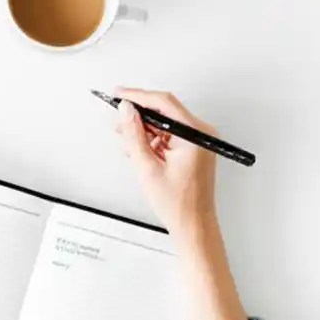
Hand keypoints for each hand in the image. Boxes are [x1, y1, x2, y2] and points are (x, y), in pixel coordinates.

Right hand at [114, 87, 218, 237]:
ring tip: (125, 140)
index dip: (138, 96)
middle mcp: (200, 134)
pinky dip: (152, 140)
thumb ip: (134, 134)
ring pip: (165, 124)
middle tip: (118, 119)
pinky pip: (169, 135)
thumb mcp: (147, 166)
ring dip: (144, 129)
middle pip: (165, 111)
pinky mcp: (193, 149)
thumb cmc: (177, 203)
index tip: (119, 94)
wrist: (193, 224)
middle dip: (139, 115)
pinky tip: (138, 149)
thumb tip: (126, 110)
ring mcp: (198, 141)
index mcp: (194, 135)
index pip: (164, 102)